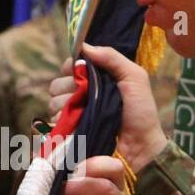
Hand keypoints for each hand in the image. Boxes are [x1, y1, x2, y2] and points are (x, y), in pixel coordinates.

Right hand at [48, 44, 166, 172]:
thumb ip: (112, 58)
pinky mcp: (70, 135)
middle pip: (57, 85)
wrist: (141, 148)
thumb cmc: (141, 113)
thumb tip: (84, 46)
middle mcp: (81, 96)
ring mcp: (75, 116)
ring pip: (54, 103)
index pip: (69, 67)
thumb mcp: (134, 78)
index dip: (70, 68)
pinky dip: (59, 122)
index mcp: (95, 80)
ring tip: (82, 113)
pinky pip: (53, 123)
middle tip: (83, 96)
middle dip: (66, 87)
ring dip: (64, 105)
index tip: (76, 71)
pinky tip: (73, 124)